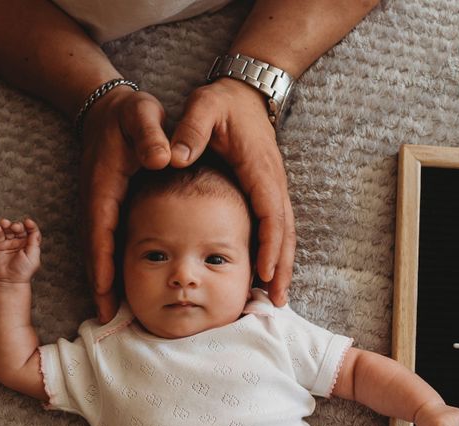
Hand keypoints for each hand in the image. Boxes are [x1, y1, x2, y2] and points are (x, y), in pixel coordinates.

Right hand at [0, 218, 40, 282]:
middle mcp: (19, 242)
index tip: (28, 222)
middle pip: (19, 229)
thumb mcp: (33, 256)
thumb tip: (34, 231)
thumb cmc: (24, 271)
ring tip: (5, 223)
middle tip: (16, 227)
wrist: (10, 280)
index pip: (31, 231)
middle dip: (17, 225)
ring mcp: (8, 243)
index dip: (30, 225)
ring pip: (8, 229)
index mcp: (30, 244)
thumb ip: (34, 243)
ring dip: (6, 224)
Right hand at [79, 87, 171, 322]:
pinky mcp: (105, 206)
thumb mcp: (142, 114)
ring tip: (110, 312)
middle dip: (98, 284)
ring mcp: (99, 205)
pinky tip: (119, 286)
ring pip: (98, 249)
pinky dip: (108, 265)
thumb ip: (151, 135)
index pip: (102, 231)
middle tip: (105, 319)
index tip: (105, 293)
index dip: (102, 263)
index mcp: (106, 185)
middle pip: (94, 249)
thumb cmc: (130, 113)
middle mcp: (98, 200)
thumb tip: (163, 158)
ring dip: (102, 280)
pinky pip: (105, 241)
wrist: (108, 107)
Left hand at [169, 77, 294, 305]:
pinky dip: (275, 254)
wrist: (245, 91)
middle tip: (275, 301)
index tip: (263, 272)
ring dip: (282, 266)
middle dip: (281, 267)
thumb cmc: (222, 102)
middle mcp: (272, 182)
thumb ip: (190, 129)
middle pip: (284, 232)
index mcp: (258, 168)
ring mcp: (273, 188)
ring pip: (285, 234)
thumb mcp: (204, 106)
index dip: (268, 244)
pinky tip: (266, 275)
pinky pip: (276, 228)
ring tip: (275, 298)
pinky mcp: (267, 192)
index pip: (269, 212)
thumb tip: (174, 157)